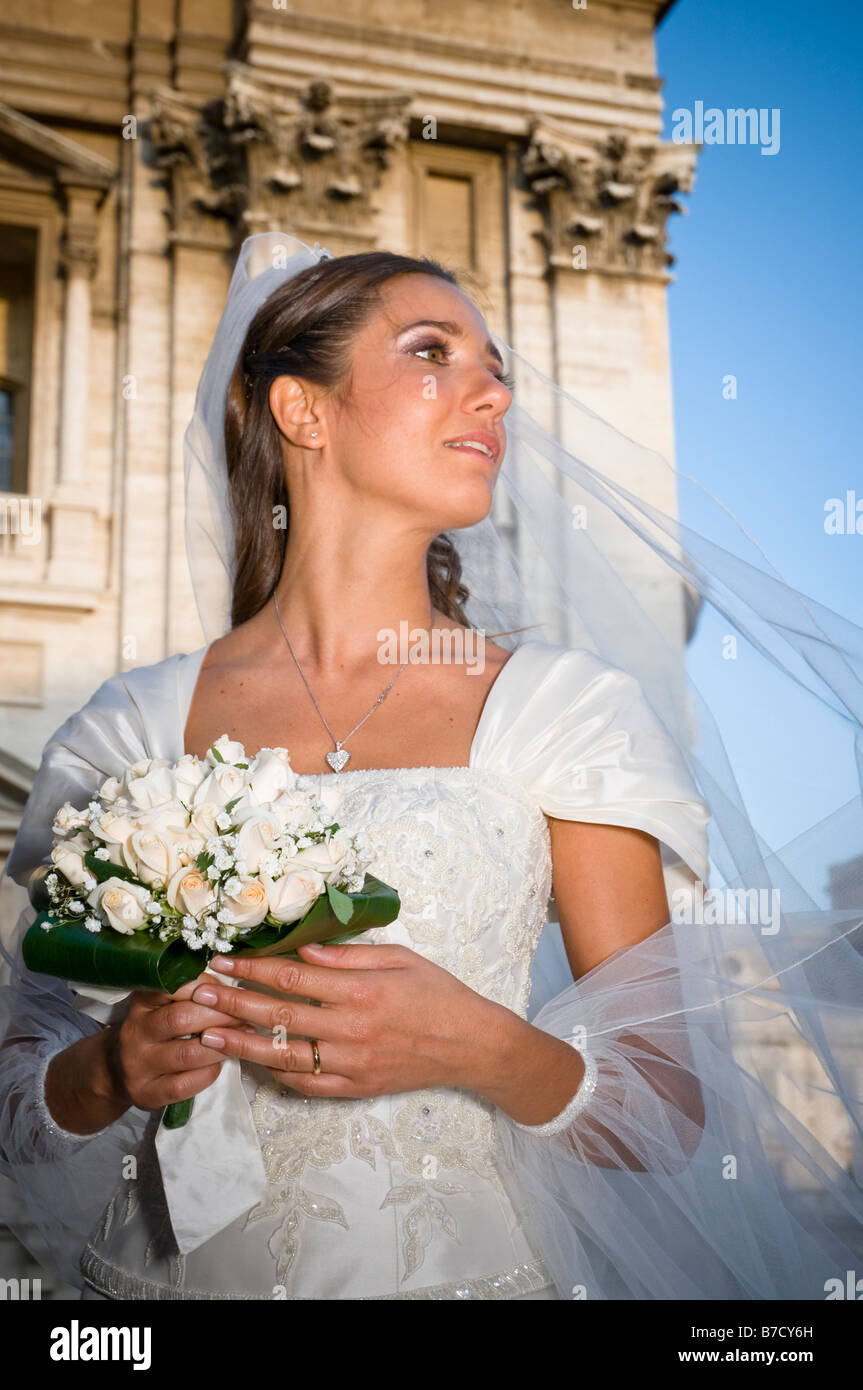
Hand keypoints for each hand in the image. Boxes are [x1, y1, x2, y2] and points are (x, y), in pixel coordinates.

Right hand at [102, 970, 254, 1112]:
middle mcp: (135, 1031)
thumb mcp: (160, 1004)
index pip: (171, 986)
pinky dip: (208, 1073)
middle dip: (220, 1016)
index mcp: (141, 1002)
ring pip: (186, 1053)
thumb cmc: (153, 1029)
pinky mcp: (146, 1093)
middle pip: (180, 1019)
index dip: (205, 986)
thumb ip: (189, 993)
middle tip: (244, 1015)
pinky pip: (184, 1084)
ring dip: (221, 1046)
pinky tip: (220, 1064)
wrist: (114, 1070)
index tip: (227, 989)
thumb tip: (232, 985)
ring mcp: (139, 1064)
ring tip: (241, 1039)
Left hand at [190, 941, 508, 1098]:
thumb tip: (302, 949)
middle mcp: (351, 1028)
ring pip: (282, 1055)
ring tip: (206, 1035)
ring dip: (240, 1045)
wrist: (471, 1045)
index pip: (292, 977)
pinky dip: (276, 1075)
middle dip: (232, 1002)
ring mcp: (351, 1063)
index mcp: (361, 990)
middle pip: (278, 1015)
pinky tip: (251, 1064)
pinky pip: (306, 1084)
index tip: (222, 960)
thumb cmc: (438, 993)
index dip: (252, 968)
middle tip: (197, 994)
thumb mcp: (400, 958)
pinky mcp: (356, 1088)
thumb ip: (349, 954)